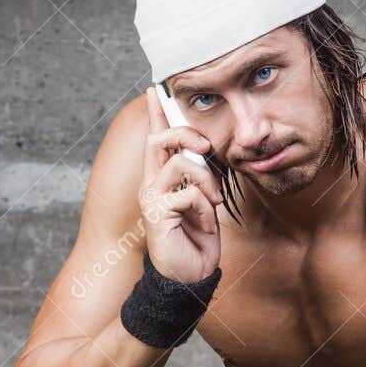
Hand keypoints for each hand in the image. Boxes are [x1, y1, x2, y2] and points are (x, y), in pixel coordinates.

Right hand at [140, 87, 222, 282]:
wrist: (189, 277)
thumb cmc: (196, 240)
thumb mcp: (204, 202)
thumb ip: (200, 178)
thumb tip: (206, 153)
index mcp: (161, 179)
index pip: (156, 140)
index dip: (156, 114)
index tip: (154, 89)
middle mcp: (151, 185)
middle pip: (161, 140)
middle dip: (187, 135)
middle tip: (207, 147)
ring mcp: (151, 200)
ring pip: (181, 165)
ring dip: (207, 182)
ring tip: (214, 202)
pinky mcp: (157, 216)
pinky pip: (190, 196)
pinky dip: (207, 210)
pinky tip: (206, 226)